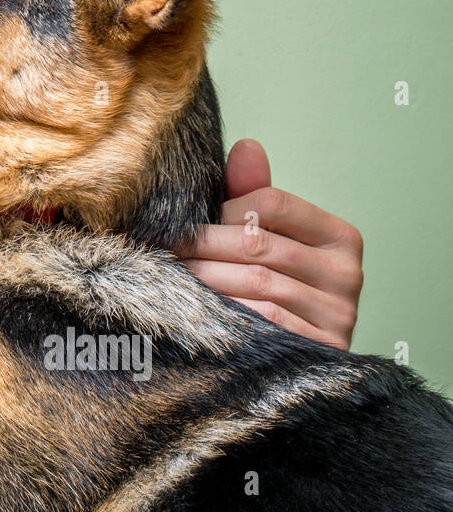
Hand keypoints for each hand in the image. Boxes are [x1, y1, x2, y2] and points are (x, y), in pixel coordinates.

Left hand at [173, 139, 363, 348]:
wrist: (291, 364)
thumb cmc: (276, 288)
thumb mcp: (268, 237)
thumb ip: (253, 194)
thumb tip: (246, 147)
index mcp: (339, 236)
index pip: (272, 202)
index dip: (224, 209)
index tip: (190, 221)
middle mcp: (347, 274)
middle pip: (258, 243)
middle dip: (202, 244)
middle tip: (164, 246)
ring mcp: (338, 315)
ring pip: (255, 283)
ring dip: (203, 276)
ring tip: (168, 272)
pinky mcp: (320, 349)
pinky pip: (261, 321)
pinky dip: (222, 310)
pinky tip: (193, 305)